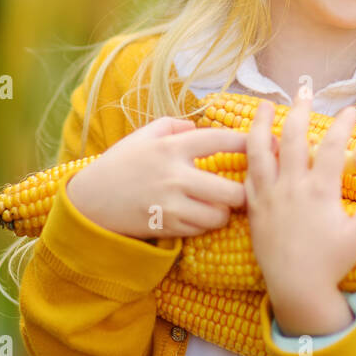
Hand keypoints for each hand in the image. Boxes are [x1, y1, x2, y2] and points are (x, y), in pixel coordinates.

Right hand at [64, 116, 247, 239]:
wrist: (89, 201)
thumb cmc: (118, 164)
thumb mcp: (143, 136)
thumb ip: (174, 126)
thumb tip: (200, 127)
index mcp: (171, 148)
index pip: (220, 141)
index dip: (248, 142)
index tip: (265, 143)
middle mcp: (175, 177)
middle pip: (231, 191)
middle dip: (244, 191)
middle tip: (243, 187)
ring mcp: (171, 206)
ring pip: (219, 216)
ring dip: (225, 211)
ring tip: (220, 204)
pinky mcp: (167, 227)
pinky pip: (201, 230)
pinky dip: (205, 224)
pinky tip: (199, 215)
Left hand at [244, 90, 355, 332]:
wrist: (296, 289)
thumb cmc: (331, 263)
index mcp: (319, 191)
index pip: (332, 146)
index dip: (342, 124)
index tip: (351, 110)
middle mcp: (291, 187)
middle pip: (292, 137)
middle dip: (299, 110)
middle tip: (305, 92)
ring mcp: (268, 195)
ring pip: (260, 149)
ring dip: (261, 123)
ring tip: (264, 104)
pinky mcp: (253, 207)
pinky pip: (247, 173)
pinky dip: (249, 155)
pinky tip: (251, 144)